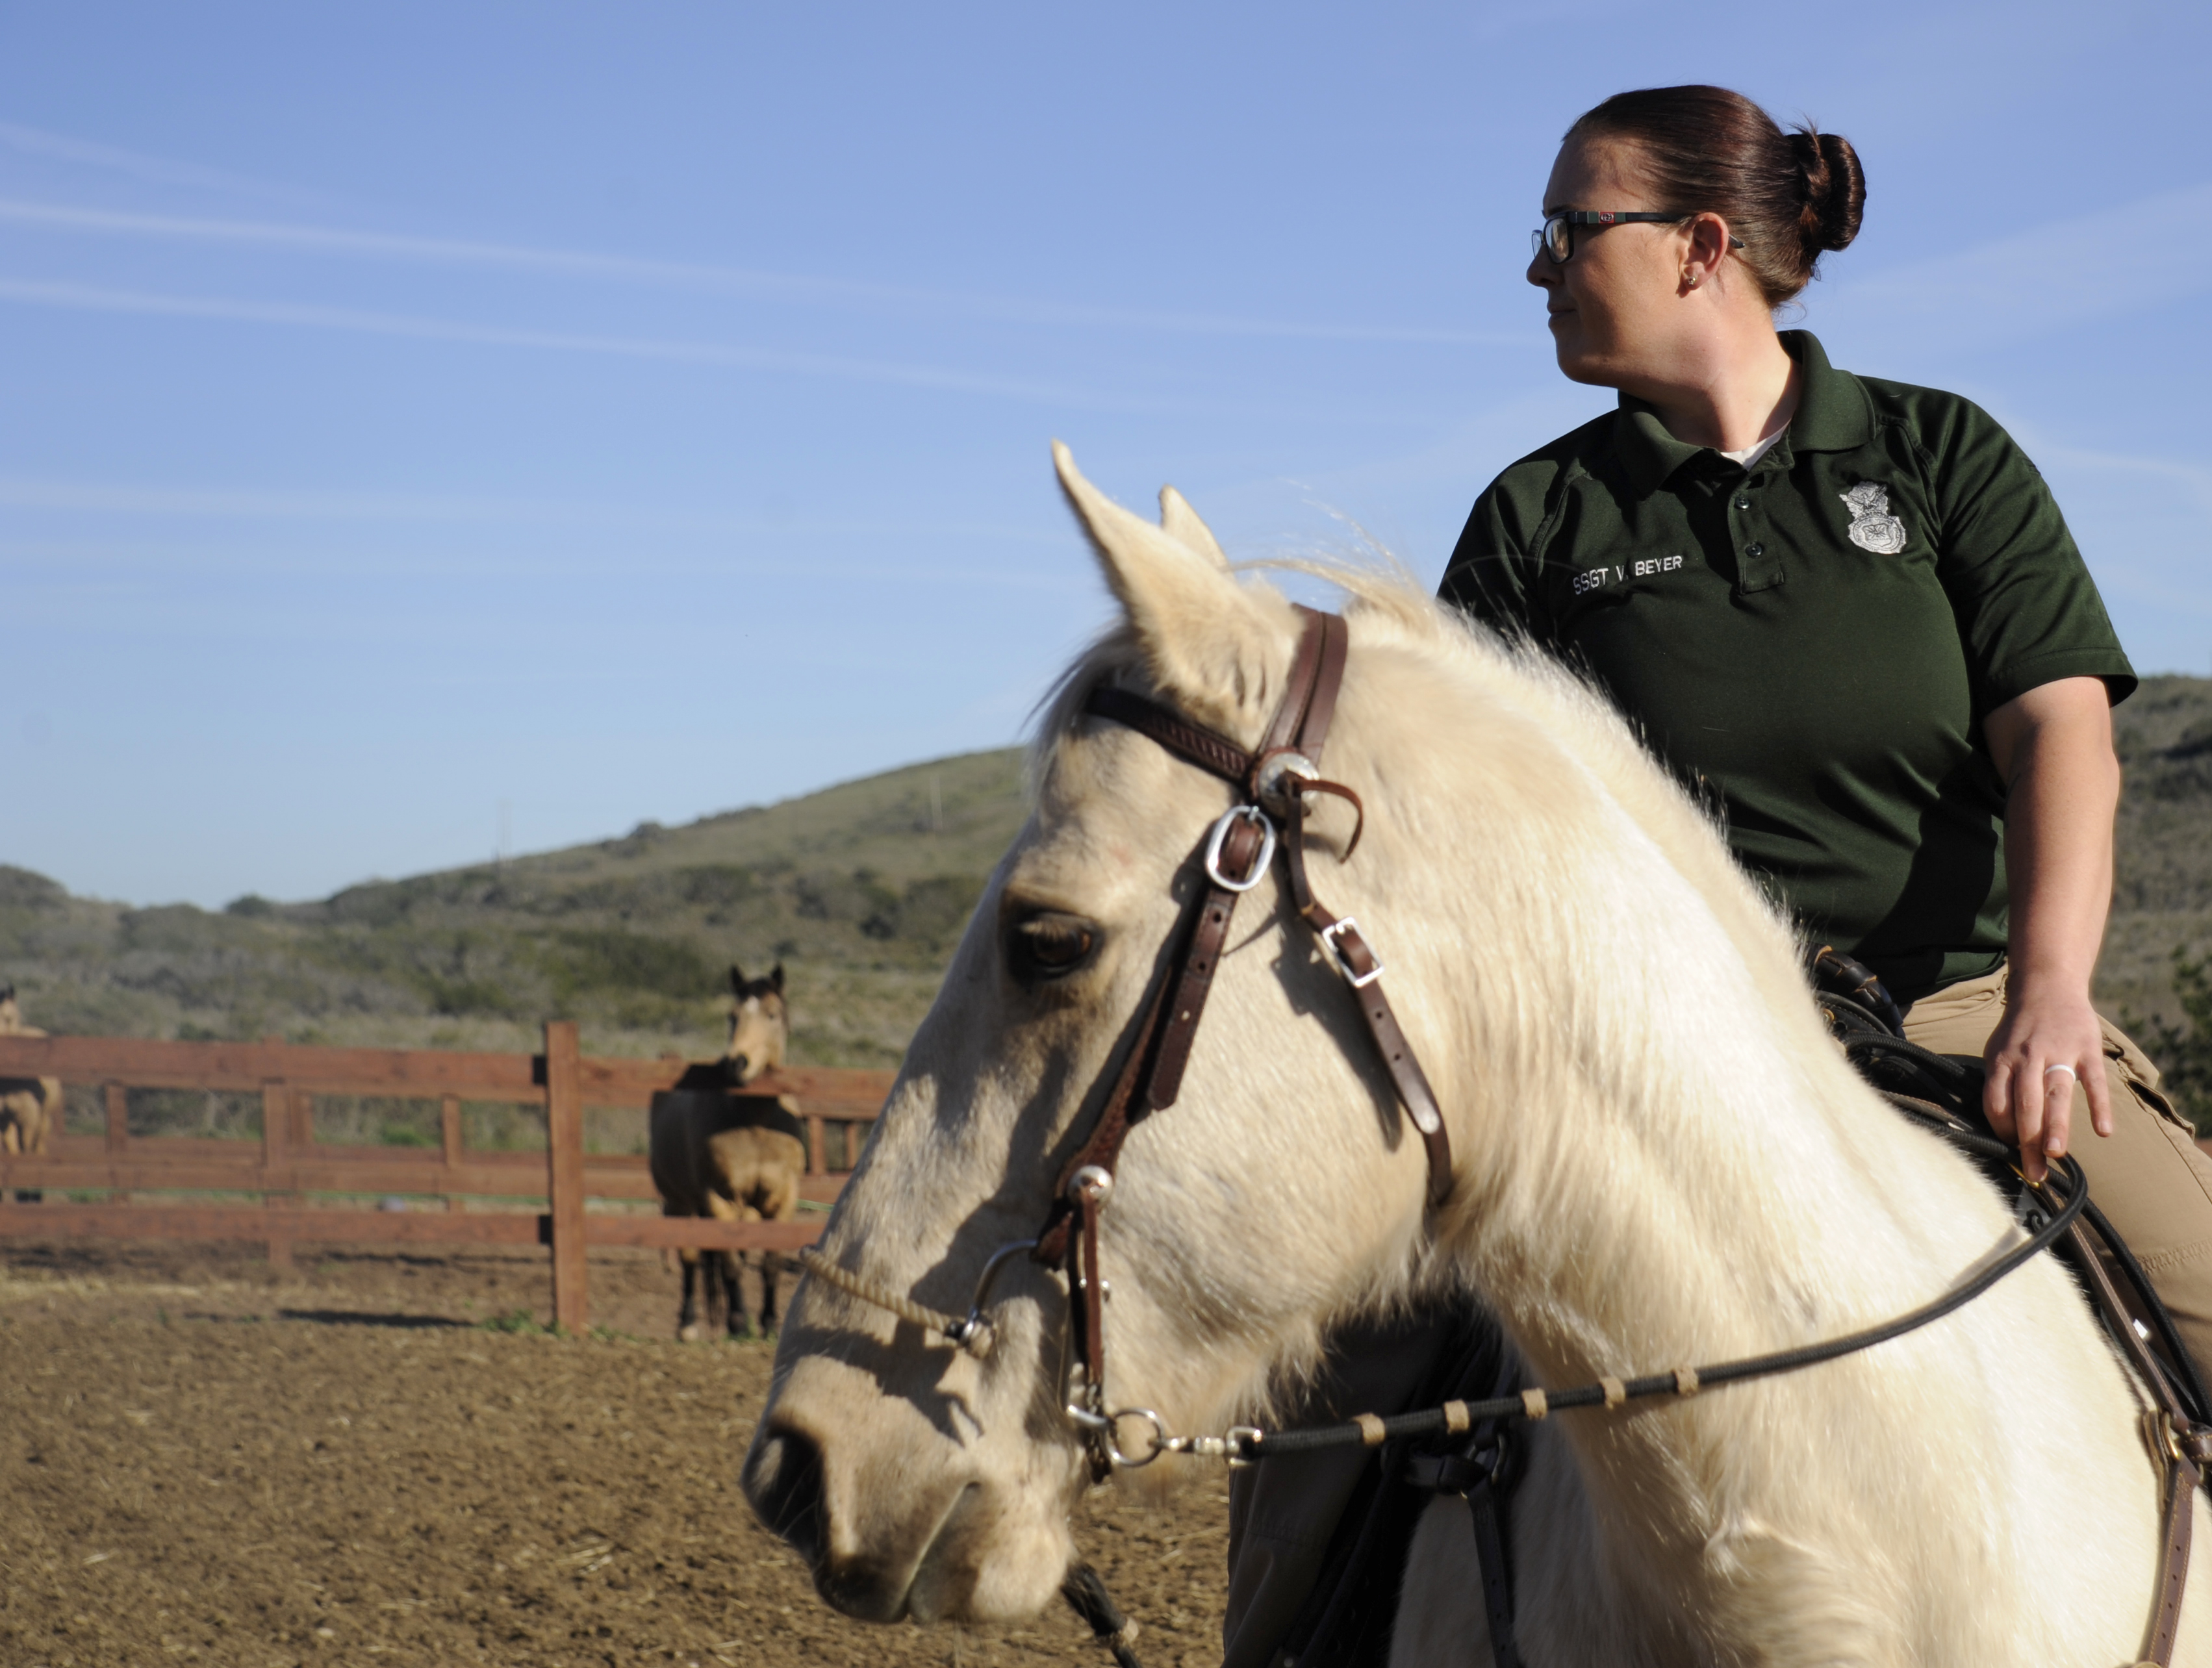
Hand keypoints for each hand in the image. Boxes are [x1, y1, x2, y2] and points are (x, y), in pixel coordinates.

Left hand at [1983, 980, 2111, 1184]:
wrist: (2047, 987)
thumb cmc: (2020, 1030)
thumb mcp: (1998, 1051)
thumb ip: (2000, 1084)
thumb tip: (2002, 1130)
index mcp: (2001, 1061)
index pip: (1996, 1103)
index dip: (2002, 1130)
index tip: (2011, 1152)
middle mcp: (2027, 1057)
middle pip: (2025, 1104)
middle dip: (2028, 1140)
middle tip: (2035, 1171)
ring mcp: (2058, 1052)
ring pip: (2056, 1094)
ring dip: (2055, 1126)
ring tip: (2056, 1155)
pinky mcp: (2087, 1049)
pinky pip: (2093, 1080)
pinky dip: (2099, 1105)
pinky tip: (2103, 1131)